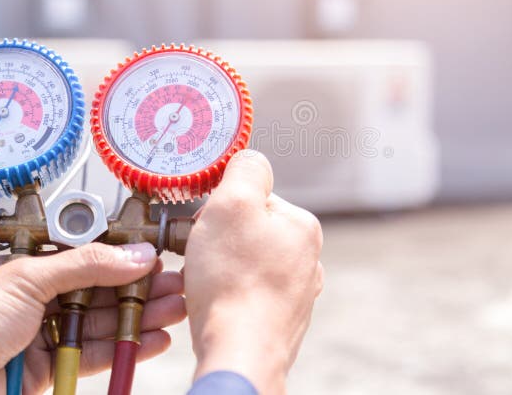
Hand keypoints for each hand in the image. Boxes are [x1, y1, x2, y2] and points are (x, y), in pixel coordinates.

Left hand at [0, 243, 185, 393]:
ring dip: (141, 316)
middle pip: (102, 290)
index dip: (124, 257)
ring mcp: (47, 333)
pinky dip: (125, 347)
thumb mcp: (26, 279)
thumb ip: (86, 266)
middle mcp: (40, 298)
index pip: (88, 257)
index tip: (156, 256)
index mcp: (30, 267)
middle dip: (141, 287)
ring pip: (104, 321)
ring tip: (176, 310)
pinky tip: (152, 339)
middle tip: (176, 284)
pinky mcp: (51, 368)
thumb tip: (134, 254)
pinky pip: (95, 353)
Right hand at [184, 151, 323, 393]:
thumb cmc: (233, 283)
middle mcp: (307, 259)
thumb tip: (249, 158)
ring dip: (222, 269)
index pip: (253, 197)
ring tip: (209, 285)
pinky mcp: (279, 320)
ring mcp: (295, 294)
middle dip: (220, 240)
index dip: (220, 208)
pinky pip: (245, 294)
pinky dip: (228, 296)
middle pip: (248, 231)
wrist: (239, 354)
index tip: (207, 227)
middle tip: (204, 257)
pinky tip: (218, 305)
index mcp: (302, 226)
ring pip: (245, 264)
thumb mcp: (231, 204)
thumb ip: (244, 170)